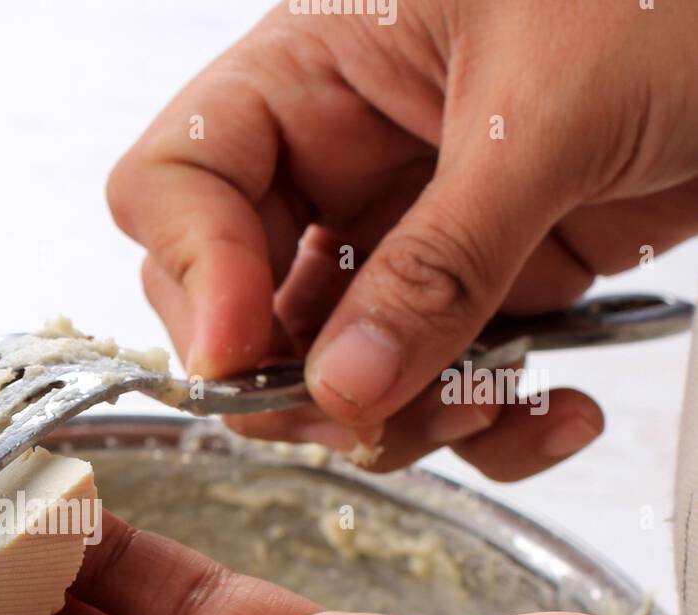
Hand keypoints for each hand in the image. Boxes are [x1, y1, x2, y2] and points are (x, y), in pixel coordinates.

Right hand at [107, 0, 697, 477]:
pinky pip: (439, 388)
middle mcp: (341, 160)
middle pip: (235, 301)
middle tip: (362, 412)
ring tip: (492, 407)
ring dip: (402, 419)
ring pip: (335, 369)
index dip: (190, 273)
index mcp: (318, 70)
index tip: (241, 353)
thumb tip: (341, 389)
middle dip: (292, 378)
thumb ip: (439, 263)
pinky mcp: (482, 289)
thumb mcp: (553, 115)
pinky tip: (556, 412)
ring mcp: (409, 234)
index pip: (176, 182)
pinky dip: (487, 426)